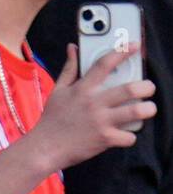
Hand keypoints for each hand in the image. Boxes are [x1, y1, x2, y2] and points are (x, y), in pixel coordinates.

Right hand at [30, 44, 156, 168]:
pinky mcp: (105, 139)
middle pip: (130, 89)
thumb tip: (72, 47)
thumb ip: (69, 68)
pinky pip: (129, 136)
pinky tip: (125, 134)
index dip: (122, 52)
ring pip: (137, 112)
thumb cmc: (52, 119)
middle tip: (148, 88)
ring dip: (148, 109)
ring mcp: (100, 121)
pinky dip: (130, 136)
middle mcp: (93, 103)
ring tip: (147, 109)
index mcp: (82, 89)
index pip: (104, 64)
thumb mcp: (58, 90)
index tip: (134, 45)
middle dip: (146, 87)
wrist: (44, 147)